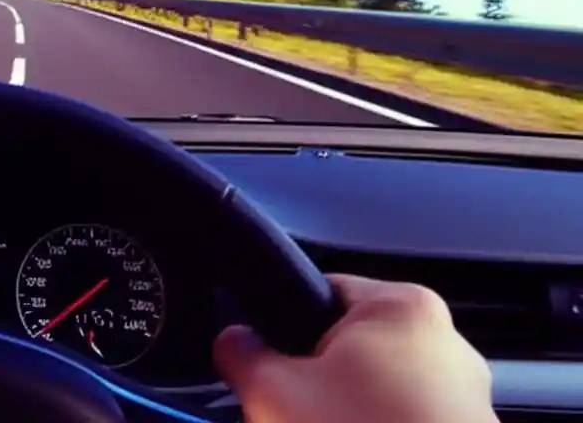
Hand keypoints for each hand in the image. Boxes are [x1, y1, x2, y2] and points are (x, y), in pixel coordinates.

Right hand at [213, 275, 496, 422]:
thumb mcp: (271, 391)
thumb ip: (241, 353)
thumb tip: (233, 341)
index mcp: (400, 307)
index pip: (321, 291)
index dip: (283, 327)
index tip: (270, 364)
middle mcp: (446, 341)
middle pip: (349, 348)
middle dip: (316, 382)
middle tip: (292, 413)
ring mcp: (466, 394)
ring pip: (377, 392)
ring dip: (347, 414)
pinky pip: (404, 421)